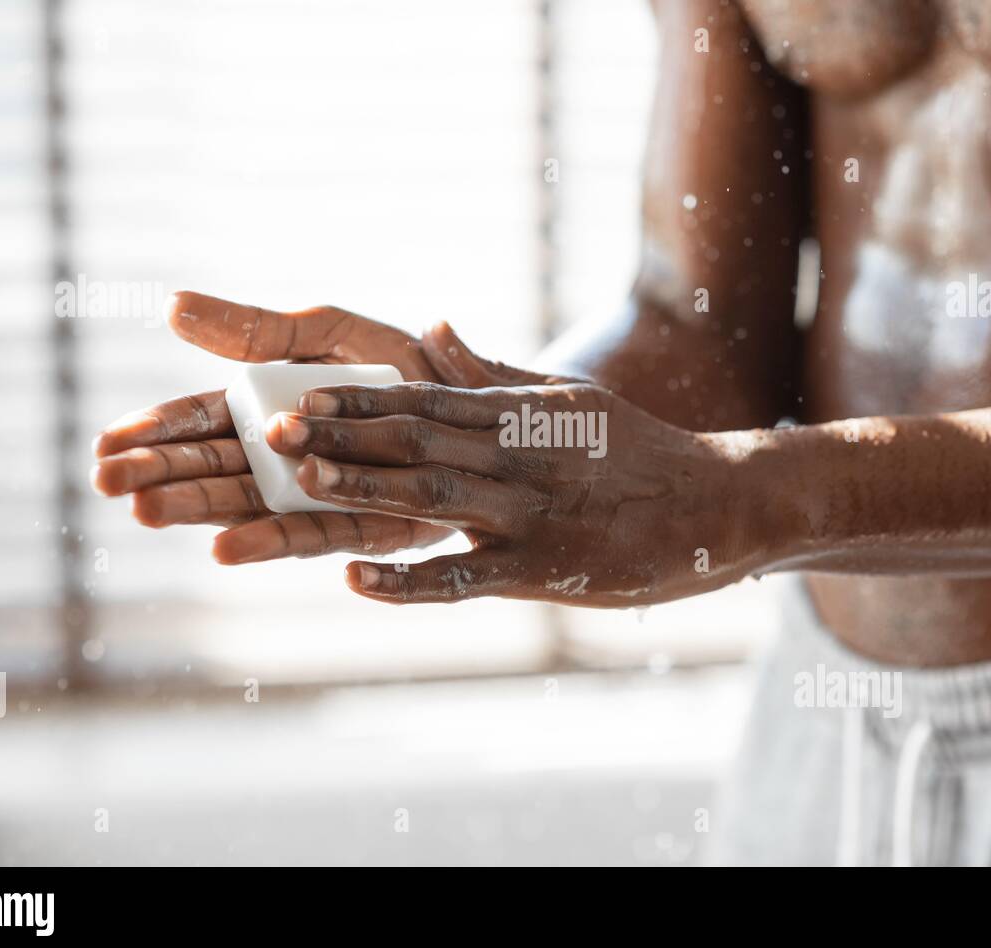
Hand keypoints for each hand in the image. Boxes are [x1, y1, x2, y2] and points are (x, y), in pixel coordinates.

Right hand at [92, 291, 576, 563]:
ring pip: (256, 506)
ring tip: (149, 511)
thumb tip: (170, 305)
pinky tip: (228, 547)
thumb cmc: (402, 360)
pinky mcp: (373, 524)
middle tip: (107, 482)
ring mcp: (328, 494)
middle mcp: (294, 459)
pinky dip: (276, 541)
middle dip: (162, 475)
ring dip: (203, 511)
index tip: (106, 441)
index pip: (203, 422)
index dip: (156, 432)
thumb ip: (254, 331)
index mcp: (274, 409)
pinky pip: (321, 534)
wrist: (486, 394)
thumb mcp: (325, 333)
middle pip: (218, 468)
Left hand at [267, 380, 759, 604]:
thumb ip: (493, 371)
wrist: (715, 502)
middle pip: (416, 440)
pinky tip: (356, 578)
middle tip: (274, 430)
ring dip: (365, 487)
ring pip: (433, 496)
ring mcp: (529, 512)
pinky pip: (463, 579)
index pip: (425, 398)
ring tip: (302, 480)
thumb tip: (432, 325)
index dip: (359, 399)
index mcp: (520, 412)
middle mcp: (517, 455)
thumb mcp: (568, 398)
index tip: (300, 394)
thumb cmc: (637, 448)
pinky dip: (408, 580)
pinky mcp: (542, 569)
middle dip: (343, 435)